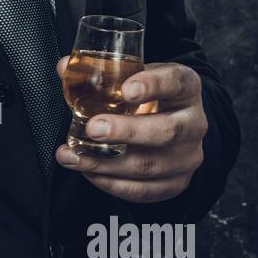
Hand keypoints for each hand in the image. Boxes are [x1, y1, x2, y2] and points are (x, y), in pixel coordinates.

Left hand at [55, 58, 207, 201]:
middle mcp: (194, 123)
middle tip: (93, 128)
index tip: (127, 89)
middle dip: (126, 131)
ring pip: (150, 165)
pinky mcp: (176, 182)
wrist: (172, 124)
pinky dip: (112, 183)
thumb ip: (100, 72)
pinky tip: (89, 172)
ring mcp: (188, 157)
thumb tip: (64, 67)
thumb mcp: (133, 77)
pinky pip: (143, 190)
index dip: (153, 85)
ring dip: (106, 163)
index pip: (177, 83)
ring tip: (74, 156)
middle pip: (167, 131)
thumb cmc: (148, 99)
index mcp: (186, 89)